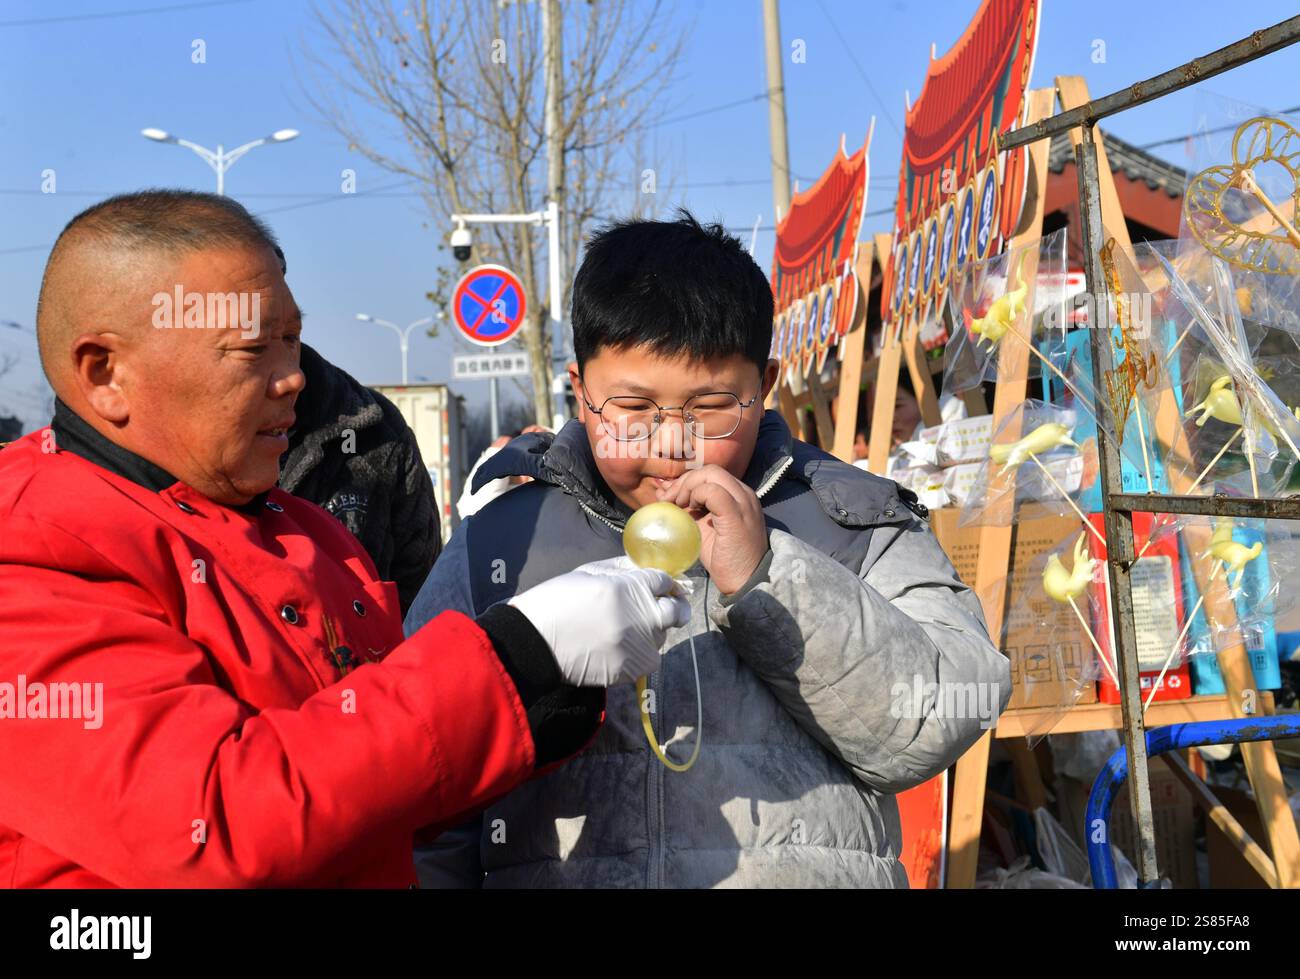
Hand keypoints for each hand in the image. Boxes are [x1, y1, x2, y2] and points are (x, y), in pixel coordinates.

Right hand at [508, 557, 690, 686]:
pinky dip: (640, 653)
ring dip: (653, 631)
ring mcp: (640, 645)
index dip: (666, 583)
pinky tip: (619, 648)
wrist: (536, 642)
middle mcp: (643, 616)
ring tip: (627, 630)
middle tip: (665, 608)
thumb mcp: (588, 573)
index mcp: (631, 586)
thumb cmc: (557, 602)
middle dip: (675, 606)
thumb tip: (643, 567)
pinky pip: (648, 659)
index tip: (666, 588)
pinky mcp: (633, 669)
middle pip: (677, 610)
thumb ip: (621, 569)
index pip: (664, 581)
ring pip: (662, 636)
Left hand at [656, 465, 768, 594]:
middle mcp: (744, 494)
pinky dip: (696, 495)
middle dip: (684, 482)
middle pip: (710, 470)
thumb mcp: (705, 529)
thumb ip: (690, 511)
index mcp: (739, 496)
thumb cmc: (726, 559)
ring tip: (678, 506)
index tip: (670, 499)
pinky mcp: (736, 514)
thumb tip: (664, 496)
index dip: (687, 482)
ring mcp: (743, 502)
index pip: (711, 475)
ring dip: (687, 487)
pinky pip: (712, 491)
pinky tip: (690, 510)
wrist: (748, 582)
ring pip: (711, 474)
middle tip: (669, 501)